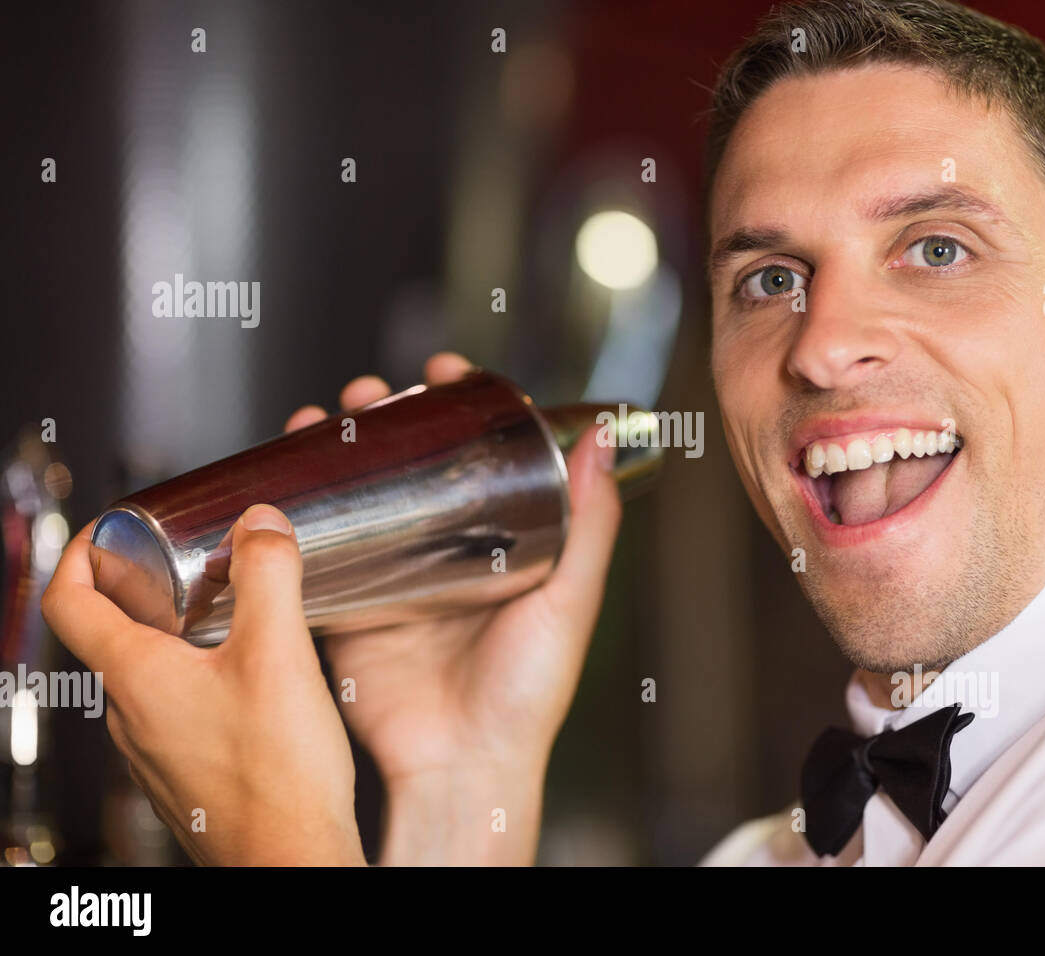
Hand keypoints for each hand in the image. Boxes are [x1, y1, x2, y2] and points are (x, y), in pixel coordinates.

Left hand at [42, 504, 365, 865]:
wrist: (289, 860)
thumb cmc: (277, 773)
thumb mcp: (279, 654)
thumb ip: (268, 577)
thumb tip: (258, 522)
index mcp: (135, 676)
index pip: (69, 602)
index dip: (83, 555)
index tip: (112, 533)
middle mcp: (129, 716)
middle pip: (108, 636)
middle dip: (143, 590)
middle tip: (190, 565)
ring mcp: (152, 752)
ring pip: (142, 676)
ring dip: (172, 637)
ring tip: (227, 619)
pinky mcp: (181, 775)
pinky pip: (170, 712)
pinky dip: (193, 679)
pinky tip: (247, 685)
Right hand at [284, 353, 621, 863]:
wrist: (461, 765)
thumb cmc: (526, 693)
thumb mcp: (569, 601)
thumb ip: (591, 526)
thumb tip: (607, 438)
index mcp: (501, 543)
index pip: (478, 455)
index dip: (460, 407)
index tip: (446, 369)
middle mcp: (445, 551)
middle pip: (409, 463)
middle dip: (386, 416)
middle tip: (371, 390)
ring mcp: (394, 577)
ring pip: (359, 494)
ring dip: (337, 447)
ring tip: (322, 415)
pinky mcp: (349, 607)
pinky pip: (315, 549)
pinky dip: (294, 507)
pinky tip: (281, 473)